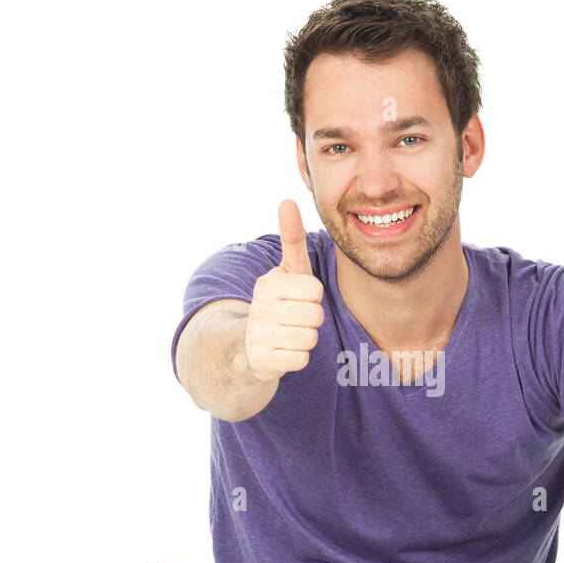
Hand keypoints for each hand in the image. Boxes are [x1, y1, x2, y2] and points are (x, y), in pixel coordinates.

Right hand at [245, 200, 325, 381]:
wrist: (247, 346)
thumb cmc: (278, 303)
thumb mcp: (286, 271)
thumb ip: (291, 238)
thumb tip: (287, 200)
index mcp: (267, 283)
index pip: (315, 290)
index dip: (312, 297)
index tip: (296, 299)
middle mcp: (259, 308)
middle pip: (315, 315)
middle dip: (310, 319)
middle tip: (293, 319)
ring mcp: (258, 336)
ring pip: (310, 338)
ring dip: (305, 339)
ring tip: (288, 334)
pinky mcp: (262, 362)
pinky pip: (301, 359)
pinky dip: (297, 358)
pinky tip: (283, 352)